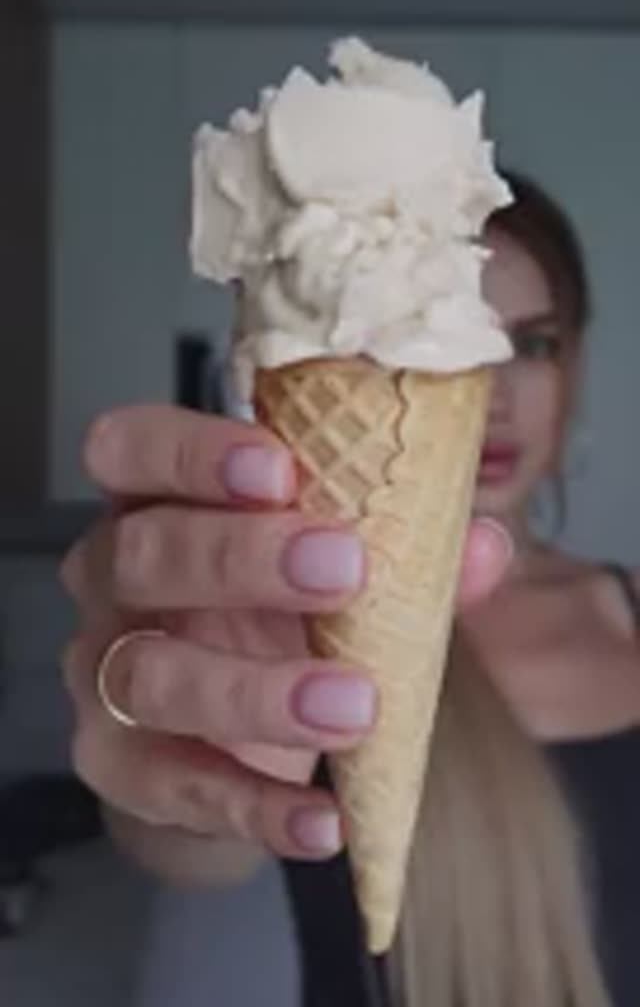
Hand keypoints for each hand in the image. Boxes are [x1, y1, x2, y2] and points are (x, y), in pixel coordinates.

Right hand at [62, 405, 510, 864]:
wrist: (230, 734)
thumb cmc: (280, 615)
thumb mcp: (337, 570)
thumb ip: (405, 552)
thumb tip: (483, 546)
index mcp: (159, 500)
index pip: (134, 448)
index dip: (192, 451)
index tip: (280, 469)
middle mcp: (113, 577)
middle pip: (140, 552)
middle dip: (239, 557)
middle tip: (343, 571)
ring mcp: (101, 671)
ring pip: (147, 673)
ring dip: (252, 690)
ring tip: (352, 707)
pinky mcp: (116, 763)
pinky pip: (169, 786)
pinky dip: (252, 806)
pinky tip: (324, 817)